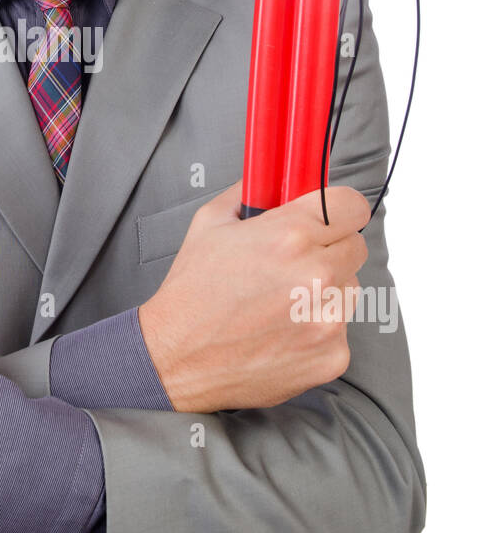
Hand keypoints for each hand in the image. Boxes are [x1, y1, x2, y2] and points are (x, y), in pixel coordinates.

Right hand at [138, 179, 369, 411]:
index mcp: (289, 235)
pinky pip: (342, 330)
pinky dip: (319, 329)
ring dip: (327, 291)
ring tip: (283, 302)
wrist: (176, 357)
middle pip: (356, 246)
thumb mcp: (210, 223)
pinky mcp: (332, 355)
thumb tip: (276, 174)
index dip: (340, 209)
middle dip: (331, 248)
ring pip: (351, 289)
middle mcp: (316, 275)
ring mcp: (328, 319)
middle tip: (296, 263)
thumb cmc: (191, 291)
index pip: (352, 205)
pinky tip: (283, 332)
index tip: (331, 217)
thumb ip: (252, 191)